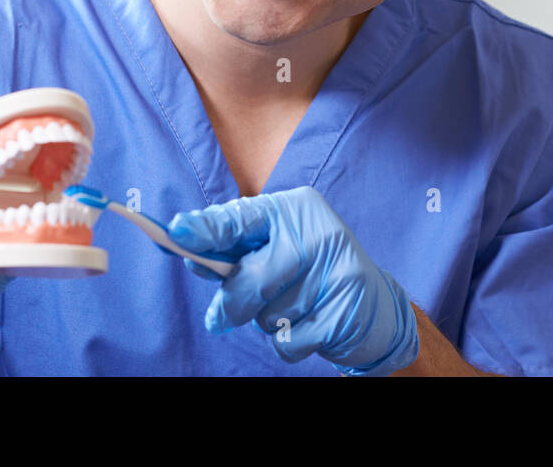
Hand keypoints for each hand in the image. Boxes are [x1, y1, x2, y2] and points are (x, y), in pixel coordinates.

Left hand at [167, 185, 418, 375]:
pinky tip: (310, 327)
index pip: (243, 218)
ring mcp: (335, 271)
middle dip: (231, 304)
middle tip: (219, 318)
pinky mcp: (344, 311)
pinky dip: (290, 343)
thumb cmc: (311, 274)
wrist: (376, 307)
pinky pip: (289, 341)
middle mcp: (318, 233)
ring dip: (269, 323)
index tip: (176, 231)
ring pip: (268, 315)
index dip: (208, 228)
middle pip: (250, 278)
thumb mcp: (277, 249)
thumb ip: (237, 251)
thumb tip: (190, 254)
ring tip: (294, 310)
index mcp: (295, 210)